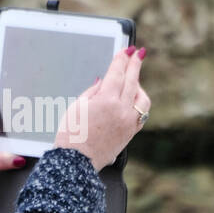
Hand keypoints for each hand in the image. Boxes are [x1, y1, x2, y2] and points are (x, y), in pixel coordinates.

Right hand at [54, 46, 150, 170]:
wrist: (76, 162)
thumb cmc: (71, 134)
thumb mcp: (77, 106)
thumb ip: (94, 91)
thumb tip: (104, 82)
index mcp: (107, 101)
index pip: (118, 73)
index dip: (123, 59)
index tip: (128, 50)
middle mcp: (122, 111)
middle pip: (132, 81)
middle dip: (135, 65)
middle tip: (138, 53)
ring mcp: (128, 123)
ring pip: (142, 99)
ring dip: (139, 86)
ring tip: (133, 80)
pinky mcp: (130, 133)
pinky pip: (141, 114)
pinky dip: (138, 104)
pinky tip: (133, 99)